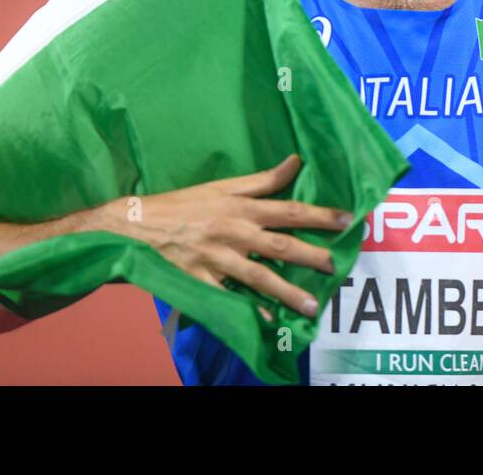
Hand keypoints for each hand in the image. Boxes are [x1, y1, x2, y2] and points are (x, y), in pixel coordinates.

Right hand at [114, 154, 351, 318]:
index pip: (288, 210)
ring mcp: (217, 258)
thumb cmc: (184, 203)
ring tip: (312, 306)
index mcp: (240, 207)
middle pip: (279, 245)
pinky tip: (268, 321)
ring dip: (287, 291)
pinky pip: (229, 298)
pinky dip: (247, 310)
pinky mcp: (200, 280)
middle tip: (336, 267)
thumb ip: (262, 179)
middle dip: (311, 256)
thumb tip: (295, 162)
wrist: (135, 224)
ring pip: (258, 276)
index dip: (319, 214)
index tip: (347, 219)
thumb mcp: (222, 185)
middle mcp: (233, 232)